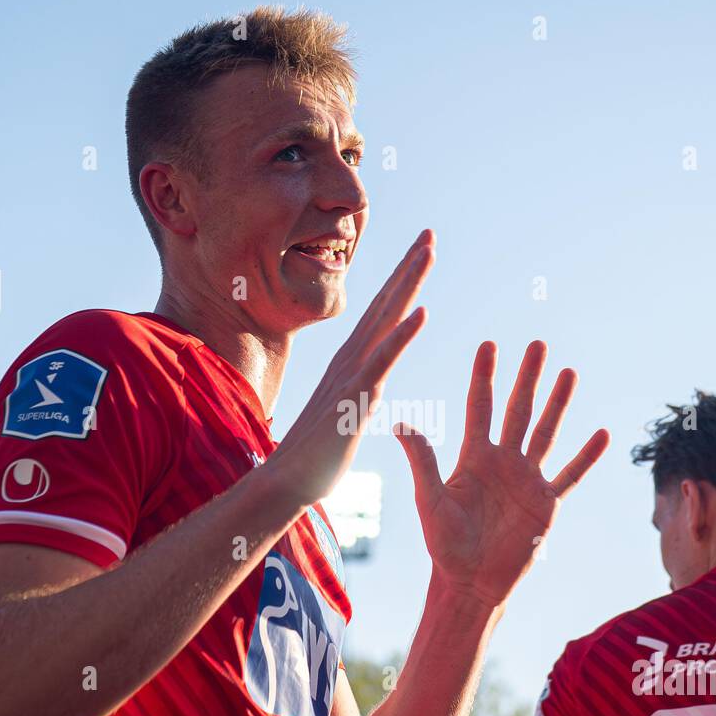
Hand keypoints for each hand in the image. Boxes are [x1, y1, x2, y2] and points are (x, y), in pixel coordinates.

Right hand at [268, 229, 435, 506]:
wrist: (285, 482)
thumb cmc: (314, 453)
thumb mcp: (341, 410)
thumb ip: (353, 390)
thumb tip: (360, 382)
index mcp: (350, 362)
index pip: (380, 313)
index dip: (401, 281)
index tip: (420, 252)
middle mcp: (350, 359)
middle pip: (385, 304)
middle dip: (409, 267)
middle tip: (430, 233)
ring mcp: (352, 375)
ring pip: (386, 321)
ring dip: (408, 284)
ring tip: (429, 252)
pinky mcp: (355, 398)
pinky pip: (382, 361)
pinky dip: (402, 336)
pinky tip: (422, 312)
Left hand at [395, 341, 609, 607]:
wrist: (470, 582)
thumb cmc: (444, 544)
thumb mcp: (430, 500)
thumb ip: (422, 462)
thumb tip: (402, 424)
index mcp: (473, 457)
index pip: (480, 407)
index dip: (484, 376)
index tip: (488, 344)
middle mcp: (502, 462)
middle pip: (518, 410)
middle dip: (527, 377)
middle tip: (537, 344)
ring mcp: (527, 480)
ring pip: (546, 433)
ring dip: (558, 403)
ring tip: (569, 372)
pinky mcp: (546, 504)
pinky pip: (570, 475)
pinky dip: (587, 456)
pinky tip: (602, 433)